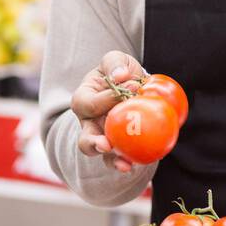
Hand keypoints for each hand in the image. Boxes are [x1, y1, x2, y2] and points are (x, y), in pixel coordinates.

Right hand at [71, 50, 145, 173]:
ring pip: (103, 155)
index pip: (90, 104)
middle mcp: (89, 123)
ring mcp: (103, 137)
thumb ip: (115, 63)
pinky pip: (123, 156)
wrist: (132, 85)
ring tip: (126, 165)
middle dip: (94, 144)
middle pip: (85, 139)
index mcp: (83, 101)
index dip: (108, 98)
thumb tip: (121, 76)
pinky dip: (131, 161)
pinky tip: (142, 163)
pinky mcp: (120, 146)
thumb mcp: (115, 59)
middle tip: (106, 145)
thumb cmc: (119, 71)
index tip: (133, 86)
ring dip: (113, 161)